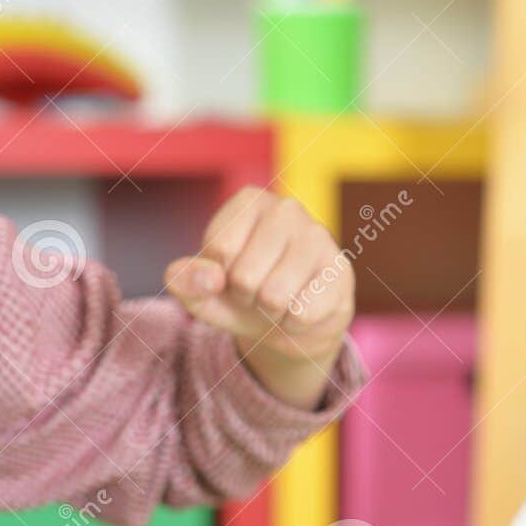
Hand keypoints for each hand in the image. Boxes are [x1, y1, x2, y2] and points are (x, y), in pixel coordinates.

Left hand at [165, 187, 353, 407]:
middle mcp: (286, 208)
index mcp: (248, 201)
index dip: (218, 276)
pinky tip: (301, 306)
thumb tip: (210, 279)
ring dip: (269, 312)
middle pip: (244, 276)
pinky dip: (293, 323)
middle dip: (245, 296)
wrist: (288, 322)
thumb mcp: (200, 291)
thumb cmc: (240, 296)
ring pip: (274, 296)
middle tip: (257, 289)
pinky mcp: (340, 270)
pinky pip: (301, 313)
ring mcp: (318, 236)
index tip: (230, 273)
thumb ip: (185, 281)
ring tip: (277, 298)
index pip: (219, 250)